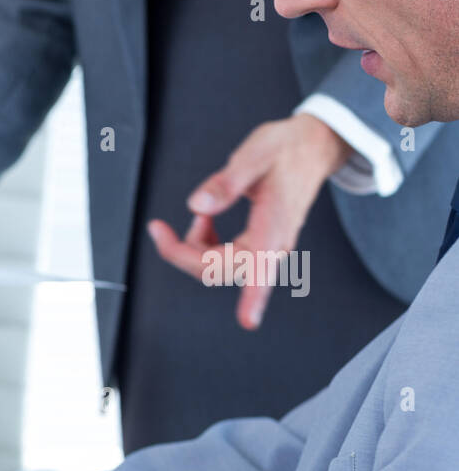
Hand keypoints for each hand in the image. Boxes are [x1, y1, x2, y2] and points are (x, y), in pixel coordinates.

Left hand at [148, 113, 353, 329]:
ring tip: (201, 213)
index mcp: (275, 225)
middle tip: (157, 228)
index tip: (248, 321)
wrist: (312, 148)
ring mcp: (266, 250)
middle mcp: (272, 245)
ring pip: (216, 268)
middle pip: (217, 270)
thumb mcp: (256, 154)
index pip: (263, 267)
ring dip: (193, 247)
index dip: (255, 298)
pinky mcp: (259, 248)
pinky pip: (221, 260)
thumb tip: (197, 205)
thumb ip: (227, 181)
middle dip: (181, 254)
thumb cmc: (287, 150)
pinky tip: (207, 219)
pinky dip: (204, 243)